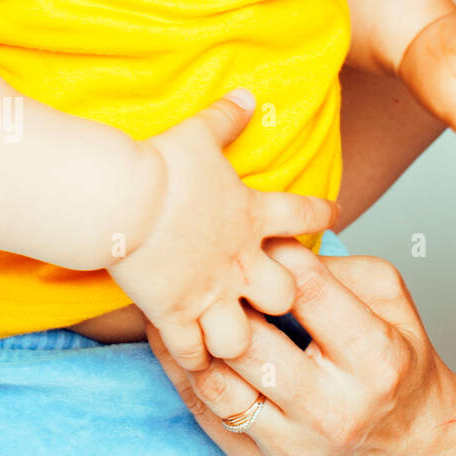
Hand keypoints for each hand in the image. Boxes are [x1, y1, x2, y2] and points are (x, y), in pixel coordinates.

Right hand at [107, 90, 337, 371]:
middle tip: (273, 296)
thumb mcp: (200, 133)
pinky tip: (195, 363)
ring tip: (236, 342)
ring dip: (241, 341)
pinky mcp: (175, 314)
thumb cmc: (161, 165)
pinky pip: (193, 354)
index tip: (333, 214)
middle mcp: (239, 259)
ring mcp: (209, 291)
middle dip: (283, 297)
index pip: (305, 214)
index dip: (321, 214)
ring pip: (246, 338)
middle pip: (287, 292)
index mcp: (252, 214)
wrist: (122, 199)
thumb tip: (246, 92)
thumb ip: (227, 117)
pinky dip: (194, 361)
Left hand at [145, 239, 455, 455]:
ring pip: (219, 383)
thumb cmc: (397, 359)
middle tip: (207, 268)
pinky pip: (207, 415)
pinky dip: (187, 375)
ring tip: (177, 302)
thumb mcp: (390, 297)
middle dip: (226, 298)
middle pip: (254, 341)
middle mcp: (335, 409)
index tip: (258, 237)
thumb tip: (276, 249)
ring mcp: (295, 445)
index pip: (310, 292)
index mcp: (376, 359)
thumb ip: (337, 267)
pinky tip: (179, 345)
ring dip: (192, 338)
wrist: (408, 440)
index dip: (276, 254)